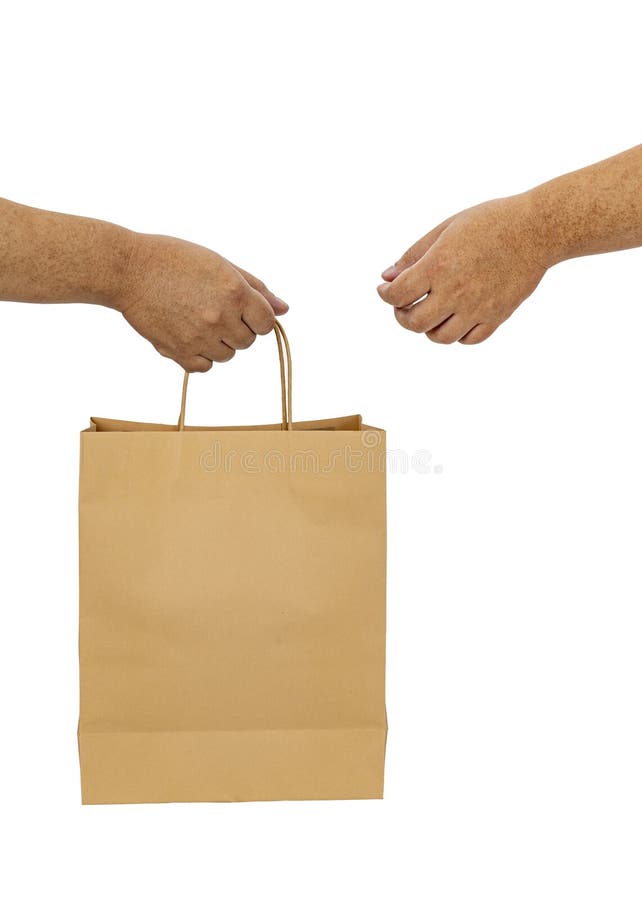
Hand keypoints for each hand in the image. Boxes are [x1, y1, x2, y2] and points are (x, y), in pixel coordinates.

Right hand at [115, 233, 287, 370]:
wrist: (128, 269)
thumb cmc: (174, 259)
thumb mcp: (220, 263)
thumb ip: (255, 287)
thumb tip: (284, 309)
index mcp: (235, 291)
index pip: (267, 323)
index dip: (257, 317)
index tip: (242, 309)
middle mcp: (220, 317)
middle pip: (248, 341)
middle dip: (237, 328)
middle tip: (213, 309)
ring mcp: (199, 337)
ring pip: (227, 354)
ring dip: (218, 342)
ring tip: (197, 319)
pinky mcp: (178, 352)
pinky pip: (204, 367)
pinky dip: (200, 356)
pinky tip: (187, 334)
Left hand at [377, 195, 547, 343]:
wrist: (537, 229)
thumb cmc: (490, 221)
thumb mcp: (445, 228)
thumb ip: (414, 255)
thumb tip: (387, 277)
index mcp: (439, 265)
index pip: (397, 294)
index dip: (385, 294)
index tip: (385, 289)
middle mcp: (456, 291)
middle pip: (414, 323)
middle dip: (401, 316)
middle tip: (403, 306)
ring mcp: (478, 307)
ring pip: (440, 337)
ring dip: (428, 328)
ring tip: (430, 312)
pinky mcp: (497, 316)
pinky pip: (469, 339)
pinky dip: (456, 334)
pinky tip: (454, 318)